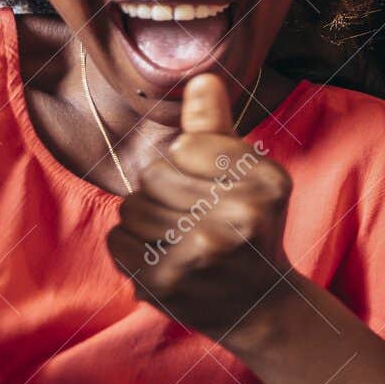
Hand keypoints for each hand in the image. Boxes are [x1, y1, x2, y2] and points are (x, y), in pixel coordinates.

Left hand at [108, 73, 292, 340]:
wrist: (258, 305)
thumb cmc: (248, 227)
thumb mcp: (246, 175)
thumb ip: (218, 129)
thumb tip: (202, 79)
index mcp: (266, 181)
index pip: (185, 144)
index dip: (189, 164)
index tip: (213, 190)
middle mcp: (241, 214)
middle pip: (154, 174)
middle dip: (163, 193)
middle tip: (193, 219)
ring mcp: (204, 251)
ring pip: (131, 207)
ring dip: (144, 222)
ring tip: (177, 239)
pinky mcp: (170, 281)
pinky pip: (118, 241)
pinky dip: (131, 250)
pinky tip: (162, 260)